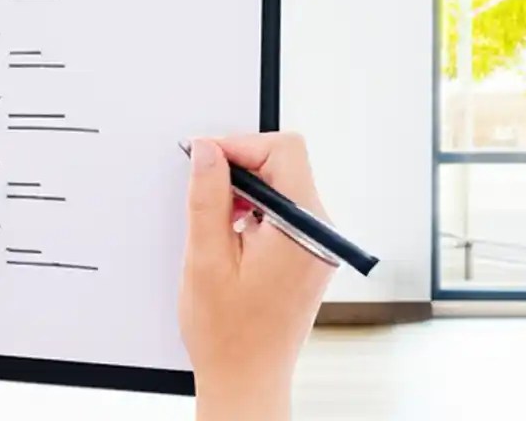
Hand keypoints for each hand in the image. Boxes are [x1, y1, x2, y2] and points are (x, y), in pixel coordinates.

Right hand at [180, 133, 334, 420]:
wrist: (248, 380)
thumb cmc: (228, 334)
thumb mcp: (206, 258)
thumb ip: (208, 197)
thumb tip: (208, 150)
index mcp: (305, 228)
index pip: (283, 150)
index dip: (240, 145)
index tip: (204, 158)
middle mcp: (321, 231)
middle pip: (285, 164)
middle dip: (240, 169)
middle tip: (203, 193)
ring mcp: (317, 244)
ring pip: (282, 186)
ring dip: (245, 193)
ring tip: (216, 226)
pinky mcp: (308, 254)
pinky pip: (284, 212)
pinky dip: (253, 212)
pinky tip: (230, 239)